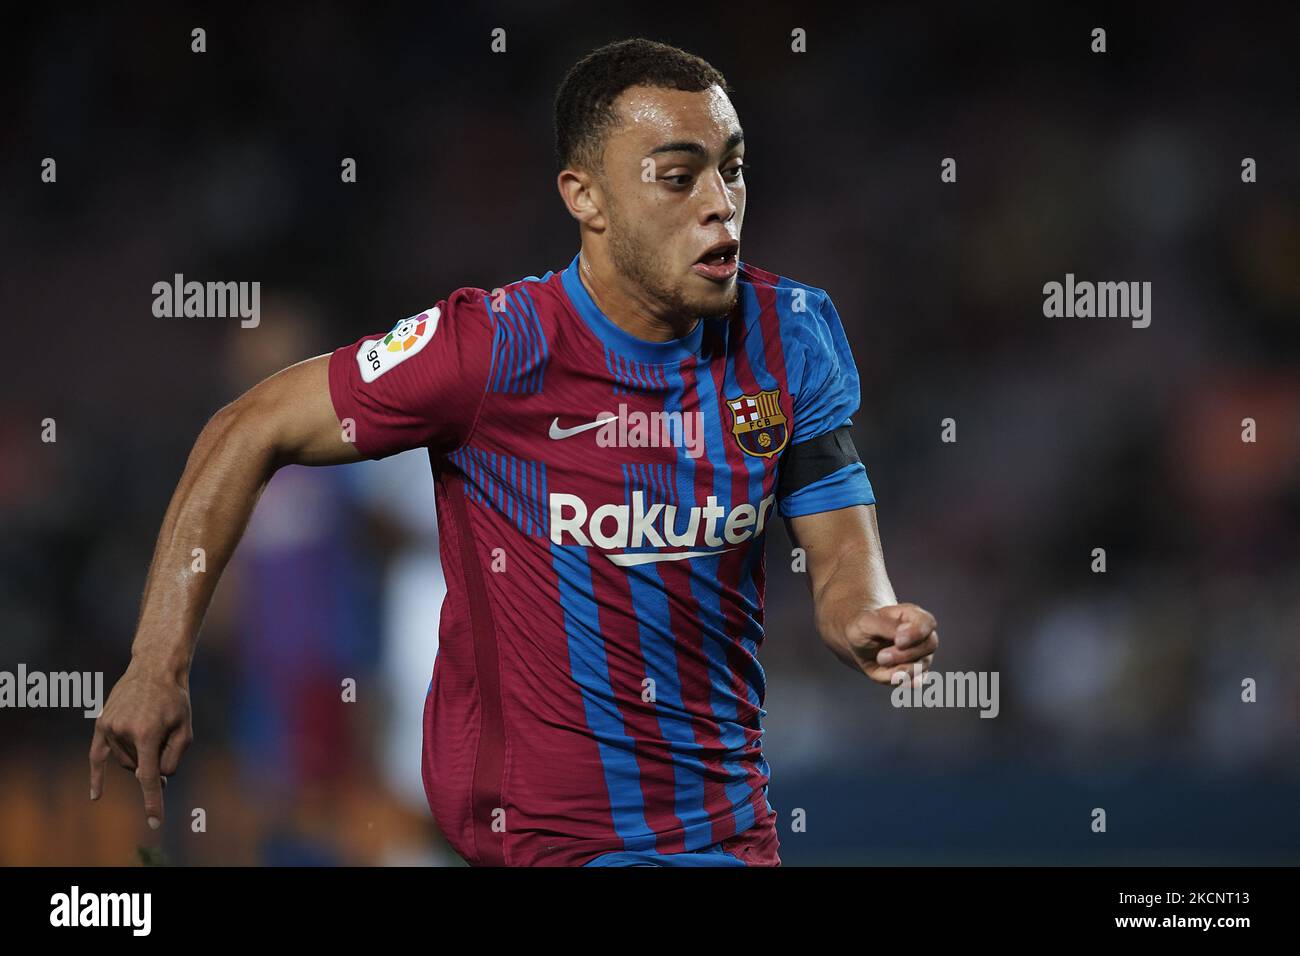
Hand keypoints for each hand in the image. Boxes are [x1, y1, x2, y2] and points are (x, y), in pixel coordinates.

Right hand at [89, 660, 192, 829]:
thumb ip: (173, 758)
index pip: (148, 777)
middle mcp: (122, 732)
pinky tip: (96, 796)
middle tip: (166, 741)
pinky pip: (96, 756)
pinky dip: (97, 776)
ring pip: (125, 761)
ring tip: (152, 727)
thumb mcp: (185, 728)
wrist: (153, 669)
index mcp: (146, 733)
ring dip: (140, 755)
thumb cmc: (174, 699)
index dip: (152, 800)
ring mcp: (108, 728)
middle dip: (154, 762)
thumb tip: (157, 779)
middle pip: (140, 767)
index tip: (155, 821)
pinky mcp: (101, 723)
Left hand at [843, 602, 938, 685]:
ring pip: (922, 665)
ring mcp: (922, 655)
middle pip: (929, 645)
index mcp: (913, 616)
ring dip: (901, 669)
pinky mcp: (916, 674)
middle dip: (905, 654)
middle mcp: (923, 636)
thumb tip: (902, 639)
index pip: (927, 623)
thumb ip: (886, 626)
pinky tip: (896, 679)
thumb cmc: (865, 627)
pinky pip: (917, 681)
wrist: (858, 644)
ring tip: (881, 662)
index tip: (899, 641)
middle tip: (882, 657)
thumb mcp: (868, 622)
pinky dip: (907, 682)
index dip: (916, 633)